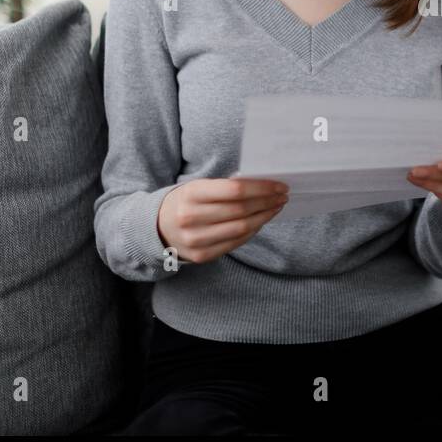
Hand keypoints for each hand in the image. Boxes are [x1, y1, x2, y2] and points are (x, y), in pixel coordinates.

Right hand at [157, 177, 288, 263]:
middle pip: (241, 210)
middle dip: (267, 202)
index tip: (279, 185)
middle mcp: (191, 218)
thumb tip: (264, 186)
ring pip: (242, 228)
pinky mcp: (202, 255)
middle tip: (283, 196)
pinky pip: (236, 242)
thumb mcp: (199, 187)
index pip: (235, 190)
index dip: (262, 188)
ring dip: (264, 217)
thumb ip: (226, 187)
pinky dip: (253, 231)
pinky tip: (261, 221)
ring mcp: (195, 240)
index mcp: (191, 194)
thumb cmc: (187, 201)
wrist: (158, 227)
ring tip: (276, 207)